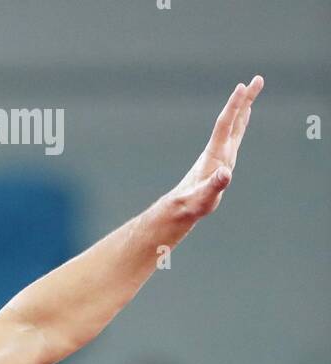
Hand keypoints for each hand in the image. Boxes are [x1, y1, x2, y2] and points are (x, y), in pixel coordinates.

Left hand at [169, 76, 262, 221]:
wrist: (182, 207)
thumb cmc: (193, 204)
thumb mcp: (205, 197)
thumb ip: (214, 185)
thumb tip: (225, 173)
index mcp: (215, 154)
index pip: (225, 124)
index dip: (234, 106)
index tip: (242, 86)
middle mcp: (218, 149)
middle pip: (232, 119)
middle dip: (244, 99)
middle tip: (257, 79)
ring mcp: (221, 153)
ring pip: (234, 124)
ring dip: (244, 106)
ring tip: (252, 89)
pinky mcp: (222, 158)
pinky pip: (234, 134)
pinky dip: (241, 121)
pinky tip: (244, 115)